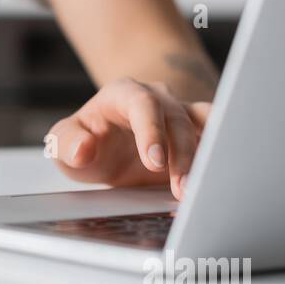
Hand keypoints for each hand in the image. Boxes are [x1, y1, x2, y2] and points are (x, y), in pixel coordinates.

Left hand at [48, 79, 210, 199]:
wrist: (105, 146)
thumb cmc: (85, 140)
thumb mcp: (63, 142)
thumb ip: (68, 144)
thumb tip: (83, 149)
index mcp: (124, 94)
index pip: (143, 105)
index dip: (152, 131)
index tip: (155, 161)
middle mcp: (157, 98)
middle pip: (178, 120)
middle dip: (183, 156)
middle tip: (182, 189)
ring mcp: (180, 114)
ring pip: (205, 126)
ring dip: (208, 156)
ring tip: (205, 189)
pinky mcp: (197, 134)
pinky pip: (217, 139)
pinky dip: (220, 158)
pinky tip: (221, 182)